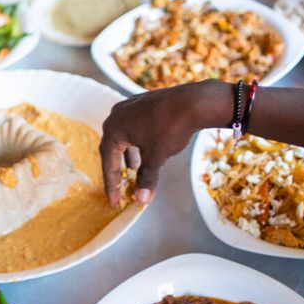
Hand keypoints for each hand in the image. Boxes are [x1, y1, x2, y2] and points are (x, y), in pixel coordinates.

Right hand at [100, 81, 222, 206]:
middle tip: (122, 188)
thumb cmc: (170, 128)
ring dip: (129, 155)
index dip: (112, 184)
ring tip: (137, 170)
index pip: (109, 162)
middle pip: (112, 148)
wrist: (194, 102)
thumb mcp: (156, 157)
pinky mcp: (144, 103)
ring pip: (124, 136)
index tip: (115, 201)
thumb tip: (141, 200)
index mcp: (114, 129)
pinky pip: (134, 127)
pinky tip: (147, 150)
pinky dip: (137, 143)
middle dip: (118, 170)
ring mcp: (131, 106)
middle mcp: (117, 115)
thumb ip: (146, 179)